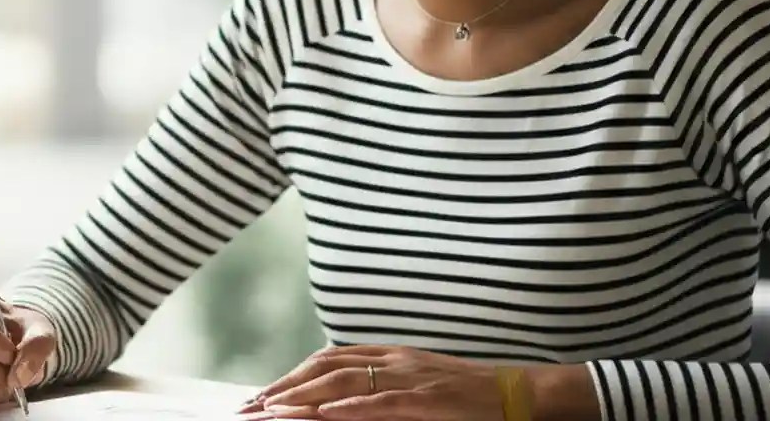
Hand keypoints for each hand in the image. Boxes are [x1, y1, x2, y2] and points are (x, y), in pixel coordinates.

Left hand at [238, 345, 504, 420]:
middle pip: (326, 366)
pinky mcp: (430, 399)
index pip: (328, 358)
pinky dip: (352, 407)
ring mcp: (411, 377)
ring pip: (346, 380)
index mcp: (390, 355)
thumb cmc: (468, 396)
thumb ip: (382, 389)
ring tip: (272, 410)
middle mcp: (394, 360)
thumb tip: (339, 403)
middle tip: (251, 408)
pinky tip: (326, 413)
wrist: (518, 394)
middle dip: (285, 387)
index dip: (292, 375)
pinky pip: (384, 402)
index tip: (262, 396)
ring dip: (304, 396)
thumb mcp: (418, 385)